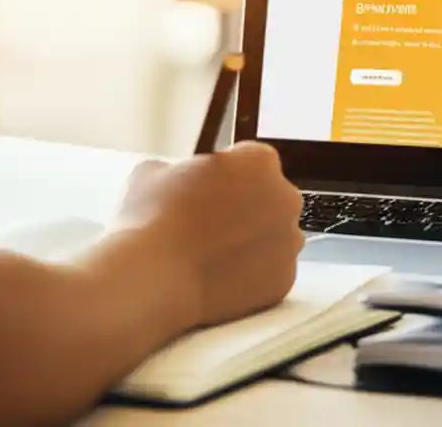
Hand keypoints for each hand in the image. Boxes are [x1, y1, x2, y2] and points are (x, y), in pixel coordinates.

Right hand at [112, 141, 304, 327]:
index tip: (209, 189)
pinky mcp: (285, 280)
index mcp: (259, 161)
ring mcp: (289, 242)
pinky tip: (220, 278)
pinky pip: (271, 273)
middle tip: (210, 225)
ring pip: (274, 237)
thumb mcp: (154, 172)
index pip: (251, 161)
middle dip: (246, 208)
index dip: (227, 176)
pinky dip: (251, 276)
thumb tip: (178, 180)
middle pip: (270, 198)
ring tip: (211, 256)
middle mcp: (285, 198)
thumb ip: (181, 169)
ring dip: (251, 242)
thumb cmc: (153, 221)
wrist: (155, 279)